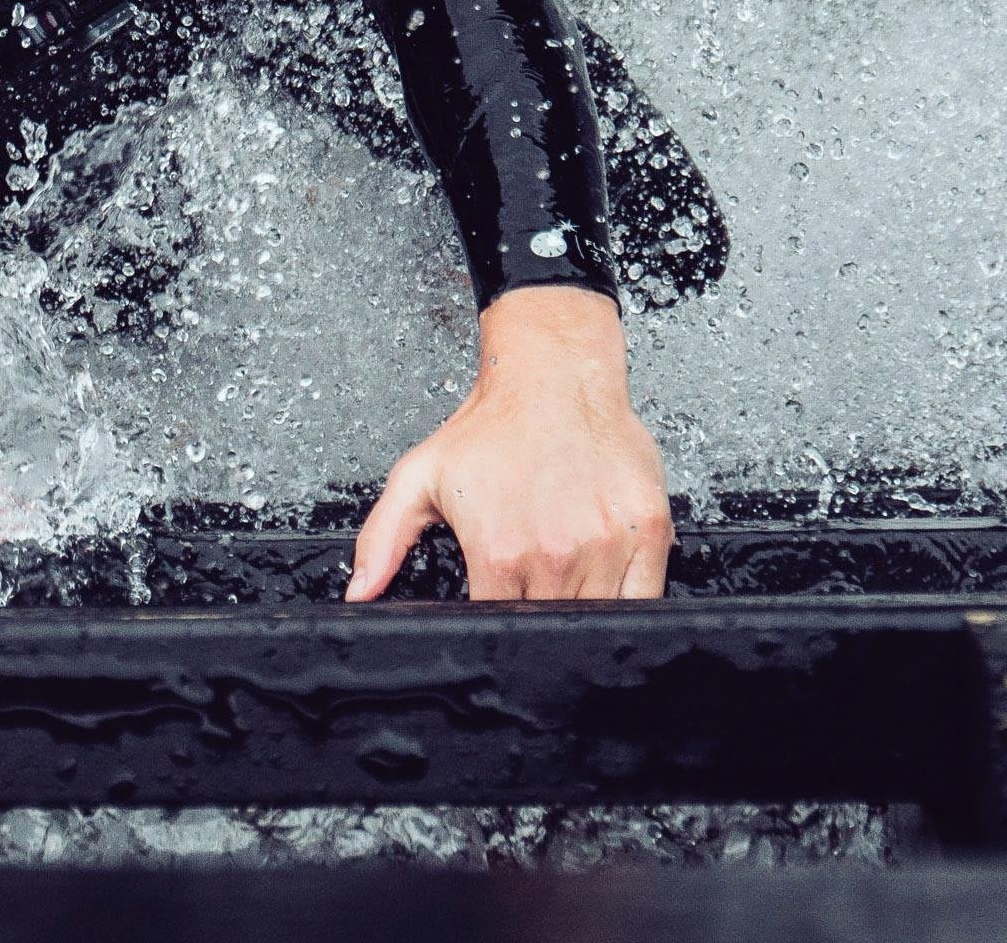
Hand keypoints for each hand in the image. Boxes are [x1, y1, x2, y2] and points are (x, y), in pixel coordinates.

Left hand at [346, 285, 672, 600]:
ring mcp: (606, 545)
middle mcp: (554, 555)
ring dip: (580, 620)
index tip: (494, 619)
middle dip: (535, 631)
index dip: (492, 633)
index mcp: (498, 550)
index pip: (496, 629)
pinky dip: (629, 604)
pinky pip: (646, 598)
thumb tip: (359, 593)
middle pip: (547, 631)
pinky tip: (607, 587)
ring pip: (598, 622)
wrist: (555, 375)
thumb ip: (381, 539)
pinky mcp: (647, 531)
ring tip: (566, 594)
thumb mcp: (419, 476)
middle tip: (529, 608)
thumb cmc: (493, 425)